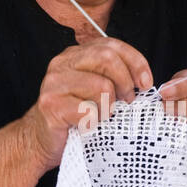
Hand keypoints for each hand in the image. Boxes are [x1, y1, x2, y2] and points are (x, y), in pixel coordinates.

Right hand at [24, 37, 152, 170]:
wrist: (40, 140)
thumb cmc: (73, 116)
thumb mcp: (94, 89)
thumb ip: (112, 76)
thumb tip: (143, 79)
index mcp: (75, 55)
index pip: (112, 45)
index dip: (135, 61)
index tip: (146, 82)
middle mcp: (62, 63)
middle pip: (107, 58)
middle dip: (125, 82)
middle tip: (127, 101)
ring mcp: (54, 83)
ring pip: (101, 85)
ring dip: (109, 106)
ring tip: (103, 116)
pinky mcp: (51, 105)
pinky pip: (88, 110)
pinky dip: (95, 121)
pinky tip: (88, 125)